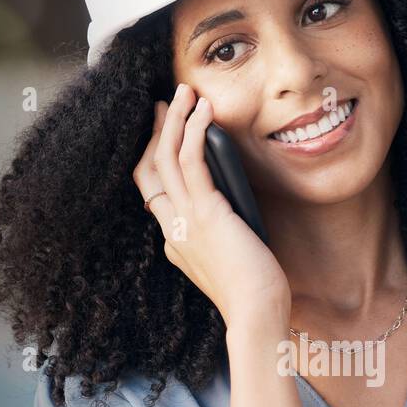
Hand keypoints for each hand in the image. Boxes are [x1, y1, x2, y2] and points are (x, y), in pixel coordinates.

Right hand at [132, 84, 290, 328]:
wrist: (255, 314)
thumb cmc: (254, 294)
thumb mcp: (230, 258)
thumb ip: (223, 234)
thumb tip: (234, 209)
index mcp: (175, 242)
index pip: (154, 191)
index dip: (154, 156)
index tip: (163, 131)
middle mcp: (172, 229)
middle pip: (150, 168)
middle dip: (156, 130)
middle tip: (165, 102)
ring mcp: (185, 220)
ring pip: (166, 158)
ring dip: (173, 119)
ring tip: (185, 92)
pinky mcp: (206, 213)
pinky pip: (192, 162)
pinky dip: (194, 131)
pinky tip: (203, 111)